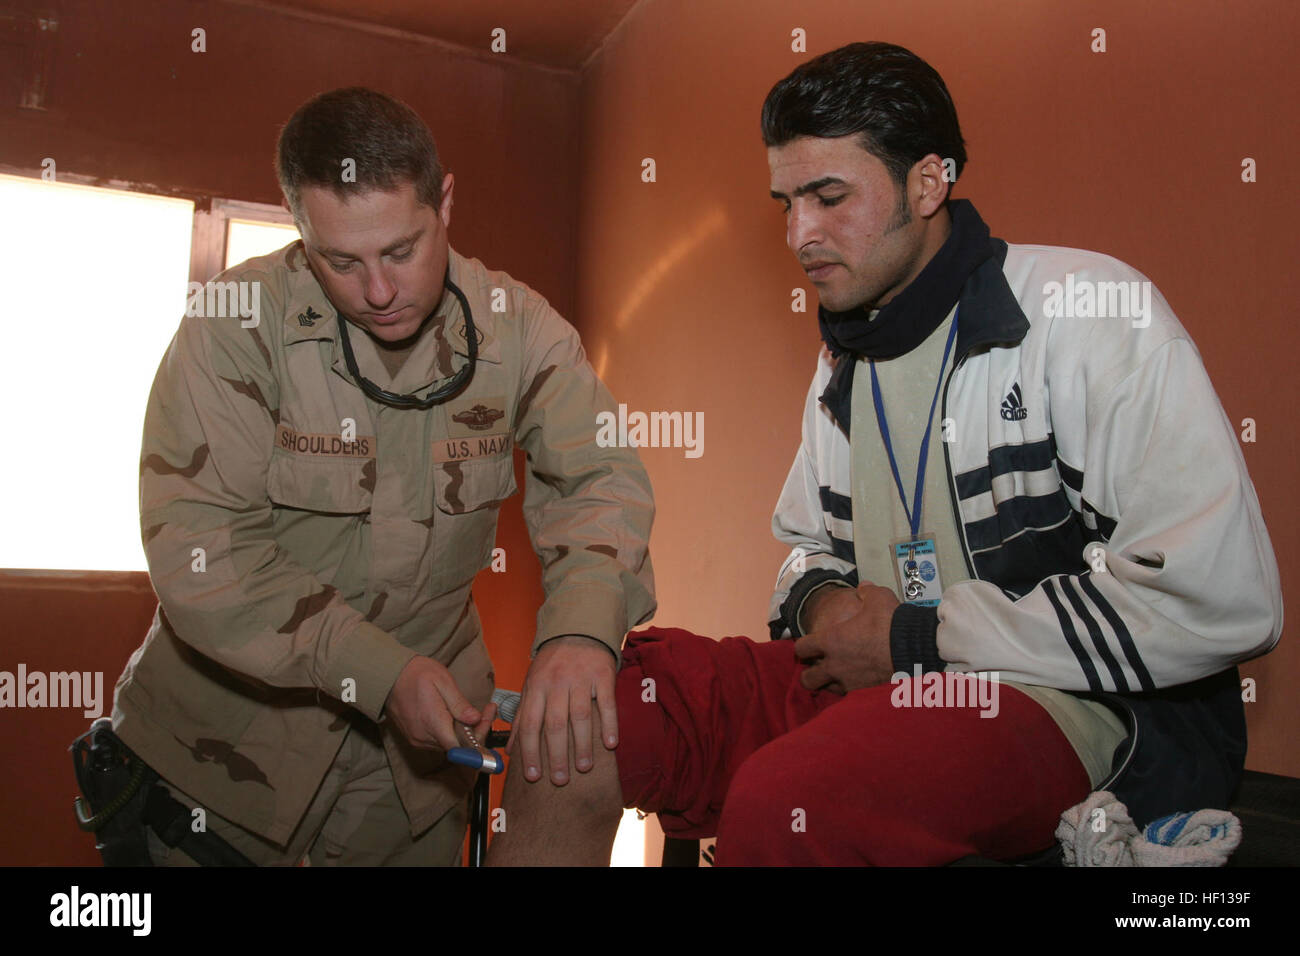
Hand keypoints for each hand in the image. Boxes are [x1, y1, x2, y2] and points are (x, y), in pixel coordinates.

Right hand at [383, 656, 481, 750]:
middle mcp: (424, 738)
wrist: (388, 677)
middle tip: (487, 710)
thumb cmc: (416, 674)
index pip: (460, 748)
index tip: (485, 722)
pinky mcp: (415, 738)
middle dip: (475, 731)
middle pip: (457, 746)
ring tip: (474, 711)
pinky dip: (450, 731)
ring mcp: (418, 740)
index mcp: (432, 723)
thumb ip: (459, 703)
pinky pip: (439, 740)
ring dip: (463, 731)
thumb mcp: (441, 681)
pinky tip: (456, 716)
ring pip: (449, 744)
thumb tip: (475, 719)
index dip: (477, 740)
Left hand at [510, 635, 616, 785]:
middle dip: (556, 755)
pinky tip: (610, 744)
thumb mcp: (531, 684)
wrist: (579, 629)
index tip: (533, 776)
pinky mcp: (602, 675)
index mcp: (535, 687)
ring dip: (582, 745)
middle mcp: (555, 683)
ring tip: (583, 767)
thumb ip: (521, 716)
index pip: (529, 724)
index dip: (529, 752)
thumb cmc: (552, 664)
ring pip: (579, 717)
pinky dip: (609, 724)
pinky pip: (606, 703)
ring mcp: (580, 679)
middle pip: (554, 724)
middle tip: (559, 780)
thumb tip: (510, 750)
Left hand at [794, 582, 899, 693]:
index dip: (803, 645)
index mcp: (831, 641)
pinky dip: (849, 690)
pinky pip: (849, 696)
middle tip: (819, 665)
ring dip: (828, 683)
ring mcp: (849, 682)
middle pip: (807, 678)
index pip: (801, 648)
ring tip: (837, 675)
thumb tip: (864, 588)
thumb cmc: (891, 623)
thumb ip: (866, 592)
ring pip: (826, 690)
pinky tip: (857, 682)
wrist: (914, 649)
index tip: (810, 644)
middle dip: (810, 673)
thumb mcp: (877, 598)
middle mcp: (835, 665)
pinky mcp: (865, 693)